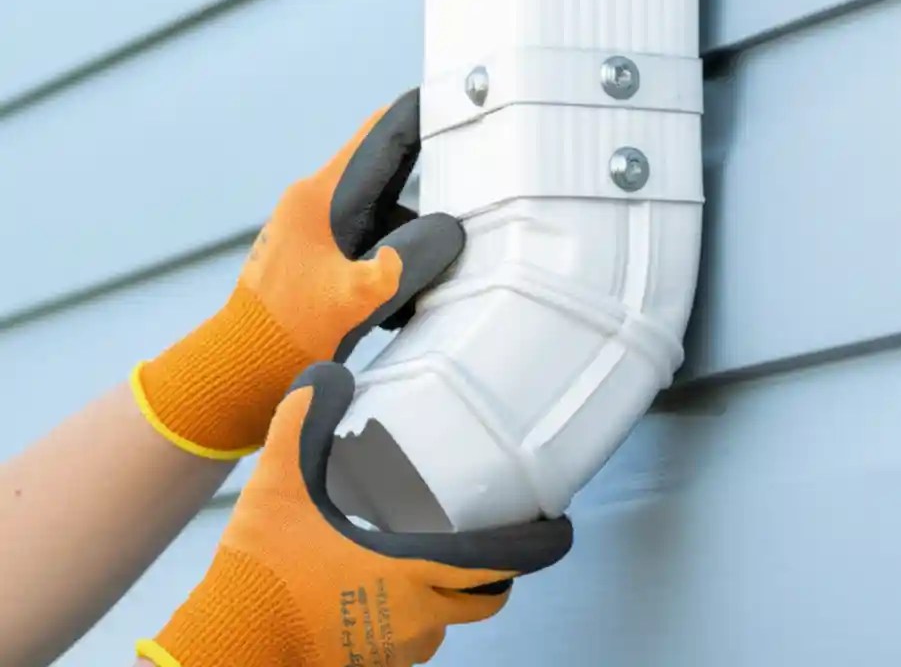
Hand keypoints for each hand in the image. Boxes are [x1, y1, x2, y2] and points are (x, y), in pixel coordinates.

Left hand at [132, 89, 459, 458]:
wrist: (236, 374)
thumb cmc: (287, 333)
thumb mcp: (360, 297)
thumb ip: (410, 260)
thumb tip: (451, 232)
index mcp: (320, 198)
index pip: (381, 138)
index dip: (418, 116)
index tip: (453, 94)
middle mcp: (315, 206)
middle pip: (390, 183)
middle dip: (430, 198)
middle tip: (475, 201)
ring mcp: (314, 234)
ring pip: (383, 224)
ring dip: (410, 249)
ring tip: (426, 287)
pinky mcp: (317, 263)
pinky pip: (369, 252)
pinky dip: (391, 273)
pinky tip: (400, 307)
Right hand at [137, 363, 573, 666]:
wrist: (231, 641)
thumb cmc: (264, 568)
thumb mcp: (279, 481)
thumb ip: (304, 421)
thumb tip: (327, 375)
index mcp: (415, 570)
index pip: (504, 563)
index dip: (540, 547)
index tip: (557, 529)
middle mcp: (420, 616)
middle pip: (486, 597)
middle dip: (499, 572)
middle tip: (496, 541)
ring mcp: (398, 647)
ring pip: (449, 622)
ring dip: (453, 596)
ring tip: (436, 560)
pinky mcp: (373, 664)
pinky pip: (413, 642)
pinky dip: (415, 618)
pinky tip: (386, 590)